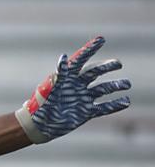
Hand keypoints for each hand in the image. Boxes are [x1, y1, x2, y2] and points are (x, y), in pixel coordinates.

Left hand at [15, 36, 131, 143]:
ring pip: (102, 89)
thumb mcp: (48, 92)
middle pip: (94, 73)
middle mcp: (76, 86)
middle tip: (118, 64)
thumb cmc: (39, 108)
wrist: (38, 127)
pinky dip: (114, 105)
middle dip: (107, 67)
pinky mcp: (86, 112)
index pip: (79, 60)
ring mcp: (82, 98)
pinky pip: (103, 107)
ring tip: (127, 84)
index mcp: (65, 79)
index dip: (89, 49)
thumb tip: (64, 57)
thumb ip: (57, 76)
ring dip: (115, 85)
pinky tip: (126, 101)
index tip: (101, 39)